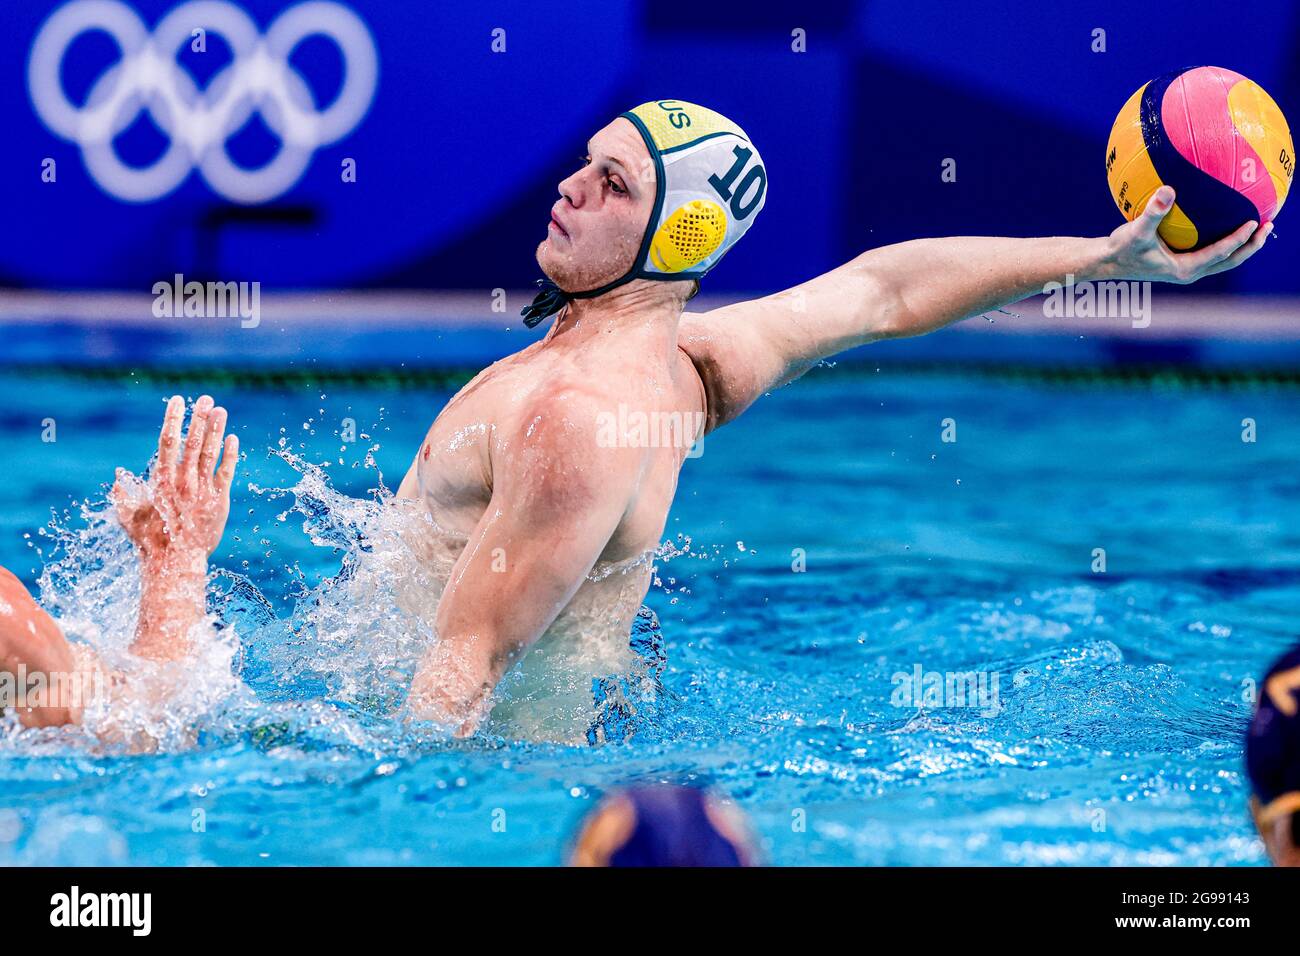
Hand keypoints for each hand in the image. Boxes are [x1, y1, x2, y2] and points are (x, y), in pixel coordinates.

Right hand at [112, 395, 238, 561]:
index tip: (178, 401)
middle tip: (204, 398)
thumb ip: (123, 496)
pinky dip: (230, 454)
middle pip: (191, 442)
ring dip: (215, 430)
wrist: (175, 562)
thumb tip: (118, 477)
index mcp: (160, 480)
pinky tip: (233, 438)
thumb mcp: (128, 517)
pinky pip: (226, 472)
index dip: (173, 419)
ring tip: (220, 410)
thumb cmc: (150, 541)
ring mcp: (201, 489)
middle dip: (198, 418)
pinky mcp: (219, 500)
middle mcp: (182, 481)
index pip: (167, 441)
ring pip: (209, 453)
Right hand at [1101, 185, 1272, 283]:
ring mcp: (1186, 269)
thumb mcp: (1136, 231)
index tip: (1255, 222)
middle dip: (1251, 245)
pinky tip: (1224, 220)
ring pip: (1223, 259)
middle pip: (1230, 261)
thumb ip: (1154, 212)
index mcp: (1185, 269)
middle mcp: (1189, 272)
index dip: (1240, 239)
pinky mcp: (1181, 262)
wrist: (1106, 262)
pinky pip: (1211, 251)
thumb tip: (1169, 189)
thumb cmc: (1120, 248)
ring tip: (1256, 226)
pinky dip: (1224, 240)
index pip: (1221, 254)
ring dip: (1241, 245)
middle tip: (1268, 226)